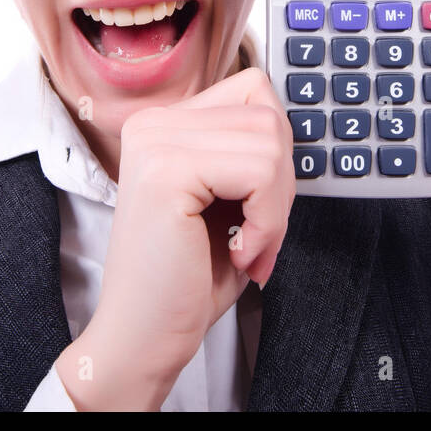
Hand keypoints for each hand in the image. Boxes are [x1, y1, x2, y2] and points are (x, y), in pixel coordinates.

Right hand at [55, 67, 294, 409]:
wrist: (144, 337)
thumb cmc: (188, 278)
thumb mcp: (227, 198)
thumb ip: (248, 151)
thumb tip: (286, 124)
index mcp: (164, 123)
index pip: (254, 92)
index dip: (275, 155)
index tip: (255, 209)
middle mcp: (152, 122)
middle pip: (268, 116)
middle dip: (281, 185)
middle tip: (256, 237)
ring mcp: (154, 141)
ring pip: (270, 142)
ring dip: (275, 208)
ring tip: (246, 246)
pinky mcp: (165, 170)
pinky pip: (260, 172)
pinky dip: (268, 221)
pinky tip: (238, 251)